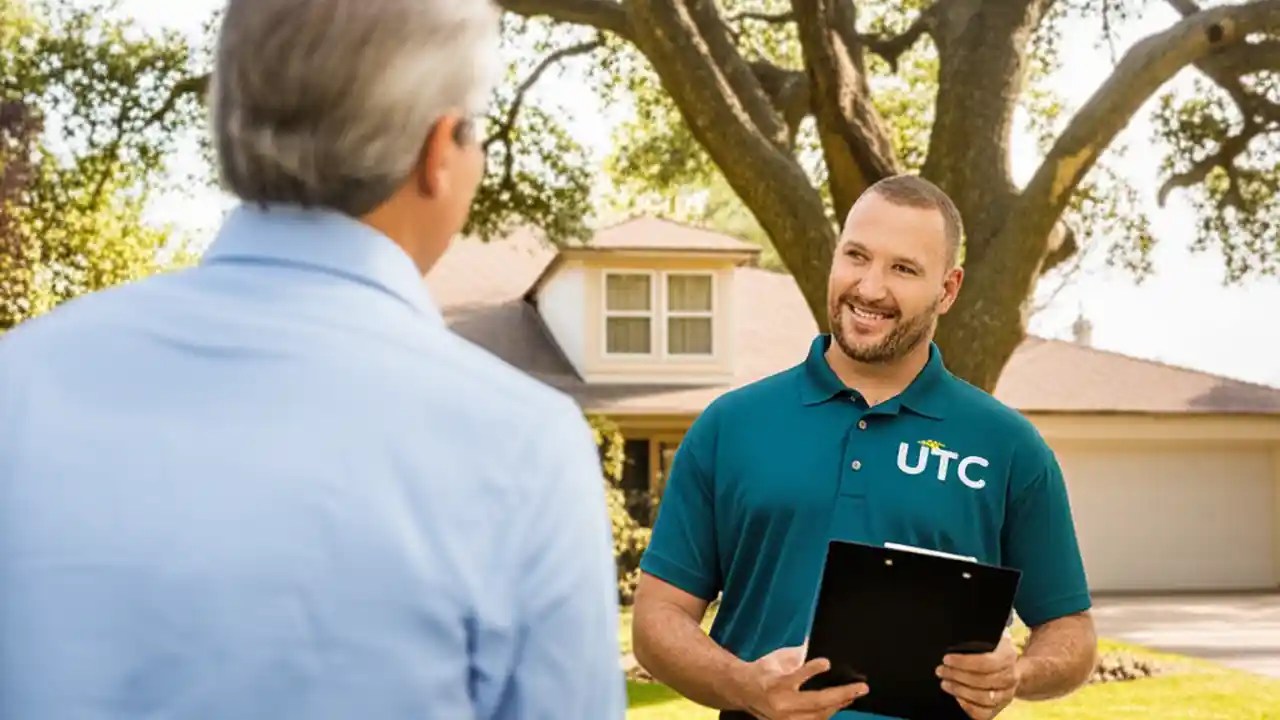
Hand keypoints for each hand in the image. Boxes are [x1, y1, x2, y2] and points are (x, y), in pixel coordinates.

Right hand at [733, 645, 869, 719]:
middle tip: (861, 687)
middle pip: (816, 701)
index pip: (795, 677)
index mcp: (776, 683)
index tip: (827, 662)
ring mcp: (785, 718)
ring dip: (839, 705)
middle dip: (841, 695)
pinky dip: (828, 712)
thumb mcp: (777, 658)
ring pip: (819, 715)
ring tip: (854, 694)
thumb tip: (813, 643)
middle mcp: (781, 704)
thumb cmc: (762, 671)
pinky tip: (840, 704)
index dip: (811, 670)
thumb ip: (795, 655)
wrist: (742, 691)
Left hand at [937, 634, 1019, 718]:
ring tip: (945, 683)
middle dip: (957, 676)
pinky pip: (984, 714)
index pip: (987, 663)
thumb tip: (958, 627)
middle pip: (983, 681)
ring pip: (983, 698)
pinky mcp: (999, 708)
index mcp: (1008, 658)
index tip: (946, 658)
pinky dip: (969, 707)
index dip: (964, 662)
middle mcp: (1010, 678)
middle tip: (940, 670)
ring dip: (960, 691)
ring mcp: (1006, 695)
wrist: (1014, 670)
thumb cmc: (994, 652)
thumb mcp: (992, 639)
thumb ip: (980, 636)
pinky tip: (957, 698)